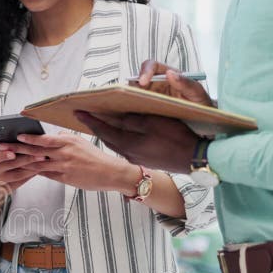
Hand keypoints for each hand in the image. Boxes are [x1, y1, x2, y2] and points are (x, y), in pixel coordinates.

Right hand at [0, 146, 43, 204]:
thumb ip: (9, 148)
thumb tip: (28, 140)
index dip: (4, 155)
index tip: (13, 154)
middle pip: (11, 164)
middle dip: (27, 159)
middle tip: (41, 156)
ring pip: (18, 175)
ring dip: (32, 168)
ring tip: (43, 162)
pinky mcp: (6, 189)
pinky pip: (21, 182)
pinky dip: (30, 175)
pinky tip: (39, 170)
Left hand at [4, 133, 140, 193]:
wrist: (111, 172)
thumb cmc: (95, 157)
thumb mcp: (81, 142)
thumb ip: (66, 139)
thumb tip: (55, 135)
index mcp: (68, 141)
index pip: (45, 139)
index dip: (29, 138)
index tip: (17, 136)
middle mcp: (64, 152)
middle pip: (37, 151)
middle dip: (19, 149)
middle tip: (4, 148)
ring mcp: (64, 166)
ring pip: (39, 164)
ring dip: (23, 162)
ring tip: (9, 160)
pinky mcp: (65, 178)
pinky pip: (46, 175)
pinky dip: (35, 173)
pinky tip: (24, 172)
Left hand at [75, 111, 200, 173]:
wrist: (194, 159)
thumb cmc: (176, 137)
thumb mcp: (154, 122)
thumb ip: (133, 120)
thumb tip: (119, 118)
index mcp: (128, 144)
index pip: (103, 130)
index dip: (90, 120)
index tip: (77, 112)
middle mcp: (128, 154)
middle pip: (106, 138)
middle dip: (96, 126)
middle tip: (85, 116)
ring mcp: (136, 159)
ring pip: (116, 144)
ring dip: (107, 133)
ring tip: (100, 123)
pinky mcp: (144, 160)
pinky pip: (125, 148)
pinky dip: (119, 138)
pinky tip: (122, 133)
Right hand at [131, 60, 213, 106]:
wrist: (202, 120)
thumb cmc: (201, 105)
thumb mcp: (198, 93)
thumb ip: (187, 83)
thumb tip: (170, 73)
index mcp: (169, 75)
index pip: (152, 66)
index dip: (145, 71)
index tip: (143, 82)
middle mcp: (157, 84)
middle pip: (138, 79)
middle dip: (134, 87)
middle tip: (136, 97)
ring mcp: (151, 96)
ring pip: (134, 92)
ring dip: (132, 97)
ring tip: (135, 106)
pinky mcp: (147, 108)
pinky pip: (136, 105)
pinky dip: (133, 108)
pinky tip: (136, 113)